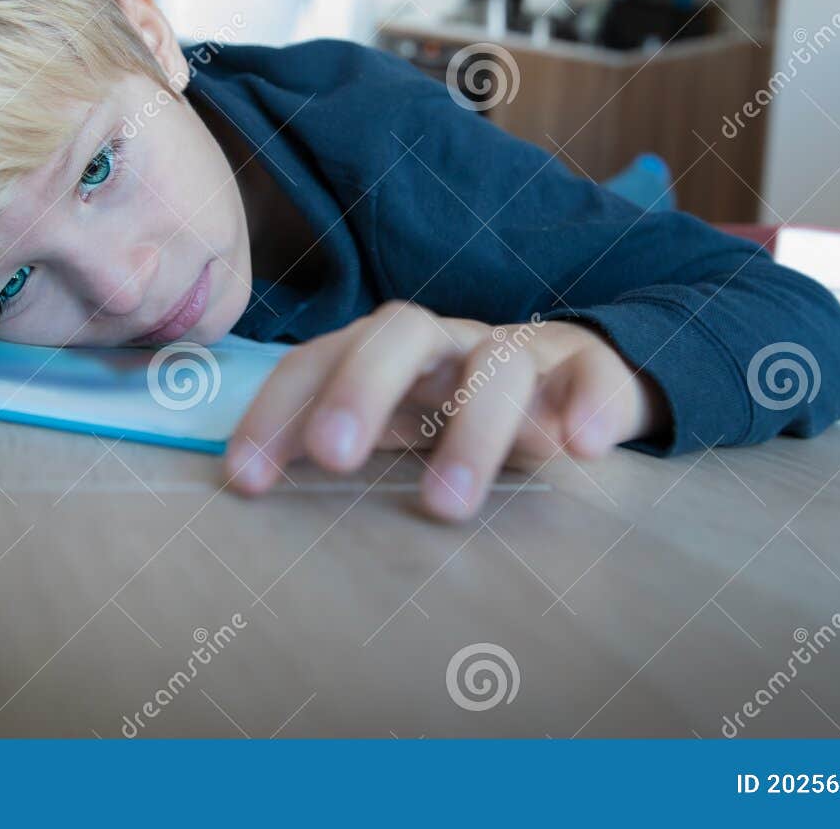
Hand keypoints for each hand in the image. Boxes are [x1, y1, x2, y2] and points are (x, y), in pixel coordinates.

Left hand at [222, 300, 667, 520]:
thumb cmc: (457, 413)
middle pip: (399, 333)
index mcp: (384, 355)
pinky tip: (583, 446)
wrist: (574, 379)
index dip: (277, 411)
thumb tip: (244, 482)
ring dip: (471, 430)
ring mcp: (520, 353)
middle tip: (332, 459)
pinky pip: (595, 373)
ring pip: (497, 364)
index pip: (319, 360)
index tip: (243, 480)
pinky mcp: (588, 371)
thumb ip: (332, 442)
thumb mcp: (392, 427)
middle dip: (359, 389)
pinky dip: (592, 402)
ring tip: (445, 506)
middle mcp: (446, 343)